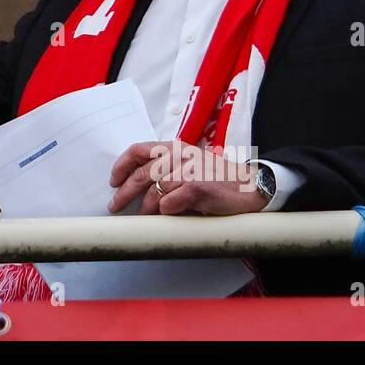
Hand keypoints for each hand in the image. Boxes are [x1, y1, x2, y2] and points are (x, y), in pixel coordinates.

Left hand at [108, 140, 264, 215]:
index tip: (113, 180)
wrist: (250, 187)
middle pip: (141, 174)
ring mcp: (188, 170)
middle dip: (124, 193)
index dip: (122, 165)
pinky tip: (170, 214)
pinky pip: (169, 204)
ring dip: (146, 209)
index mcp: (175, 147)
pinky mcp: (196, 188)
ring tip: (144, 217)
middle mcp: (179, 155)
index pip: (139, 150)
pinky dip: (166, 211)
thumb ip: (167, 167)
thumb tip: (137, 185)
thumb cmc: (218, 178)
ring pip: (153, 193)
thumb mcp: (190, 164)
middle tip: (114, 205)